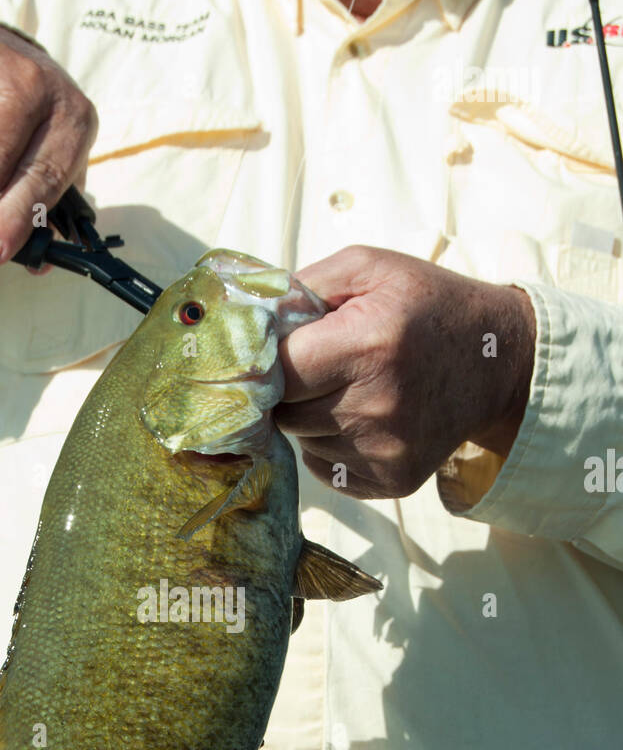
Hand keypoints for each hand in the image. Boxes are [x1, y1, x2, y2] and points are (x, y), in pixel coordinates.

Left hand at [275, 246, 535, 498]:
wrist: (497, 362)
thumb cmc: (427, 307)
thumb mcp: (372, 269)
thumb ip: (304, 285)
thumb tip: (251, 318)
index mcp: (367, 345)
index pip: (277, 372)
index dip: (267, 363)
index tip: (276, 353)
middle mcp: (376, 406)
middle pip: (284, 412)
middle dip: (290, 390)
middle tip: (320, 367)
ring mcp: (385, 450)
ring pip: (303, 442)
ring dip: (311, 418)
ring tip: (350, 390)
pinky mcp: (392, 480)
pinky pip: (325, 469)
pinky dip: (331, 446)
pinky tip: (363, 419)